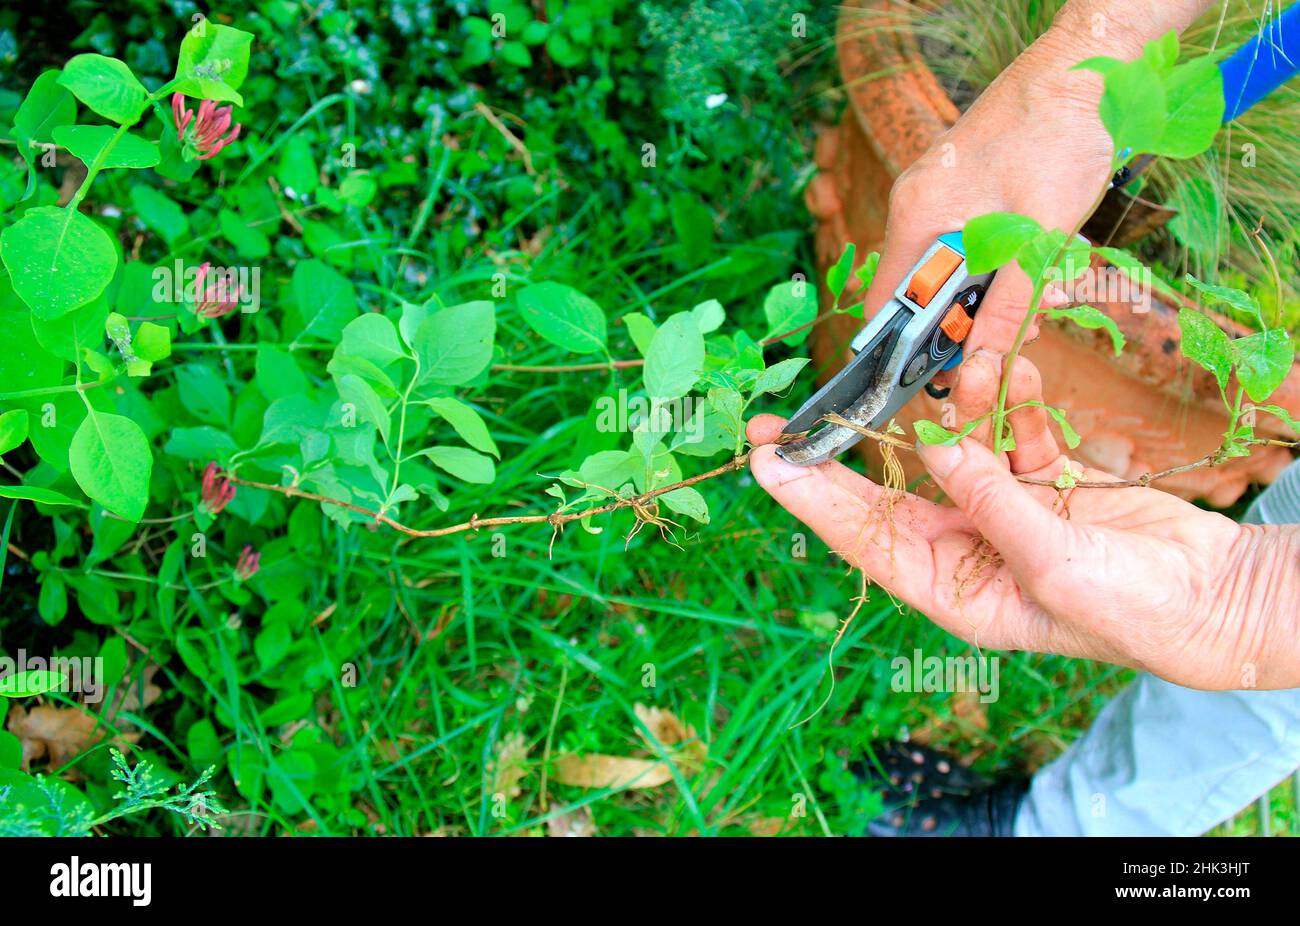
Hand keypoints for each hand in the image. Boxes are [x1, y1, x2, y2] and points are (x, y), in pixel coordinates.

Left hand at [748, 350, 1299, 690]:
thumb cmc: (1130, 609)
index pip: (861, 539)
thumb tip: (933, 446)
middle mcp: (963, 550)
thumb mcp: (1049, 562)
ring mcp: (1001, 514)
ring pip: (955, 450)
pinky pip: (1012, 435)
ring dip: (962, 408)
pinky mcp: (1043, 484)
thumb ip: (990, 500)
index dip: (810, 497)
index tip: (764, 459)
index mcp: (950, 589)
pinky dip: (1018, 406)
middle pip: (887, 491)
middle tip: (789, 414)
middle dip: (846, 449)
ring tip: (973, 367)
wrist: (1214, 599)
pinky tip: (1023, 377)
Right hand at [864, 0, 1213, 356]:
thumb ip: (1008, 304)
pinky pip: (971, 242)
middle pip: (924, 292)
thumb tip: (982, 365)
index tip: (958, 371)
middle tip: (1027, 324)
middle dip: (973, 318)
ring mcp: (939, 193)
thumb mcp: (1039, 235)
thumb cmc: (1061, 137)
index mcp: (916, 217)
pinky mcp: (965, 186)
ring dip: (997, 289)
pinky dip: (1004, 260)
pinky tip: (1043, 250)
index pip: (886, 307)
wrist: (1086, 65)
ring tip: (1049, 282)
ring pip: (953, 269)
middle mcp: (915, 206)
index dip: (911, 350)